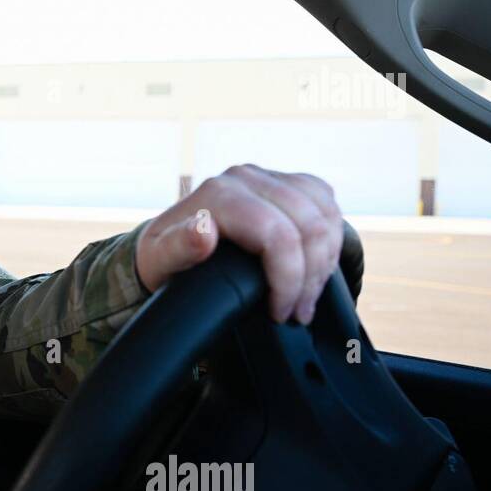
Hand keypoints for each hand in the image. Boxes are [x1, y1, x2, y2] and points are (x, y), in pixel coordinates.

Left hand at [135, 164, 343, 324]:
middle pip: (309, 226)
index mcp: (220, 194)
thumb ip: (179, 247)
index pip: (279, 236)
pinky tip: (316, 267)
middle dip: (310, 278)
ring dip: (324, 263)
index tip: (279, 313)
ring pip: (325, 215)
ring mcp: (268, 176)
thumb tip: (204, 230)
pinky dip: (330, 240)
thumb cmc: (165, 258)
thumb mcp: (160, 261)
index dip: (288, 279)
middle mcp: (245, 177)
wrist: (170, 244)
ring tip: (306, 299)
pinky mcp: (286, 181)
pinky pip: (327, 205)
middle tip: (297, 314)